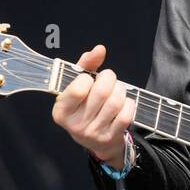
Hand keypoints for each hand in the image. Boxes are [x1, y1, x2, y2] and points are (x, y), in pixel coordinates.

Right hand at [50, 44, 135, 169]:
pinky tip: (123, 103)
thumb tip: (100, 49)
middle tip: (108, 79)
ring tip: (116, 89)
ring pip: (116, 102)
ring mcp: (94, 133)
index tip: (88, 79)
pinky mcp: (110, 137)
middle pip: (101, 92)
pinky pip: (126, 114)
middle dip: (109, 78)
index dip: (88, 78)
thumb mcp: (77, 86)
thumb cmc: (84, 106)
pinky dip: (128, 104)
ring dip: (120, 89)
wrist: (94, 140)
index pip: (78, 88)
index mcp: (61, 111)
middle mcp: (76, 124)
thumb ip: (86, 65)